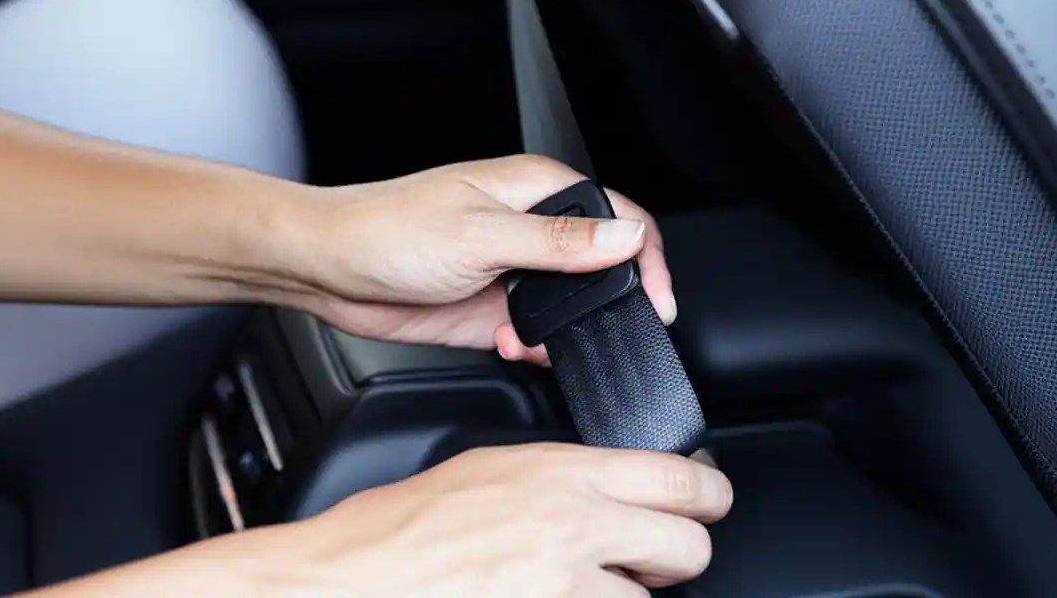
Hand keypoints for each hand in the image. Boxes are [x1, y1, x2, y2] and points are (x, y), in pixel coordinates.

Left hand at [278, 155, 675, 363]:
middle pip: (603, 264)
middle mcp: (530, 227)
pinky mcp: (493, 307)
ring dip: (567, 330)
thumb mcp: (481, 235)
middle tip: (607, 332)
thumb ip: (558, 242)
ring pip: (573, 305)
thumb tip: (624, 237)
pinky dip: (536, 346)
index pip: (619, 216)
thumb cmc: (386, 230)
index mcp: (535, 190)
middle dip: (610, 303)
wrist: (326, 269)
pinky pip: (538, 331)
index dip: (647, 258)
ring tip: (540, 340)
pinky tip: (515, 347)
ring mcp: (513, 269)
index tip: (656, 301)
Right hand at [296, 443, 729, 594]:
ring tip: (578, 589)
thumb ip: (563, 477)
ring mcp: (565, 587)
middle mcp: (573, 525)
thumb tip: (612, 488)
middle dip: (678, 557)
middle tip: (652, 560)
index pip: (680, 479)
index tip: (708, 505)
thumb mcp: (489, 470)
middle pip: (688, 546)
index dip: (709, 497)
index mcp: (560, 472)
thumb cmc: (399, 531)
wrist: (346, 583)